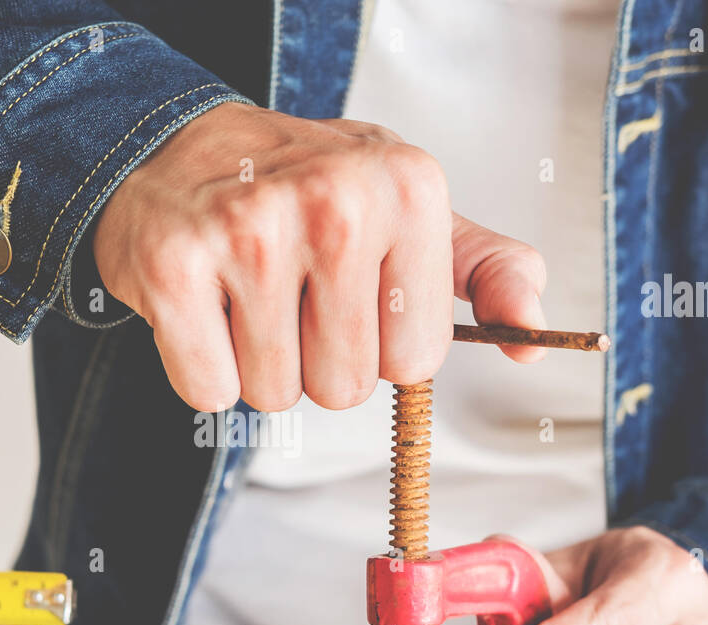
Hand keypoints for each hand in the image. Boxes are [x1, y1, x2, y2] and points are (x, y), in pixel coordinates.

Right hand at [92, 102, 547, 411]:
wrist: (182, 147)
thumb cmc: (305, 191)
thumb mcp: (411, 210)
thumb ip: (488, 272)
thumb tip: (532, 337)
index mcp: (409, 189)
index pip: (416, 361)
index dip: (379, 344)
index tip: (351, 290)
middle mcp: (335, 203)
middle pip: (344, 387)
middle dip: (314, 361)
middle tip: (290, 293)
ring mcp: (249, 232)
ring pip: (274, 394)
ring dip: (258, 364)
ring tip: (246, 295)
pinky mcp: (175, 267)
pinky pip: (210, 391)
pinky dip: (204, 368)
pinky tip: (204, 306)